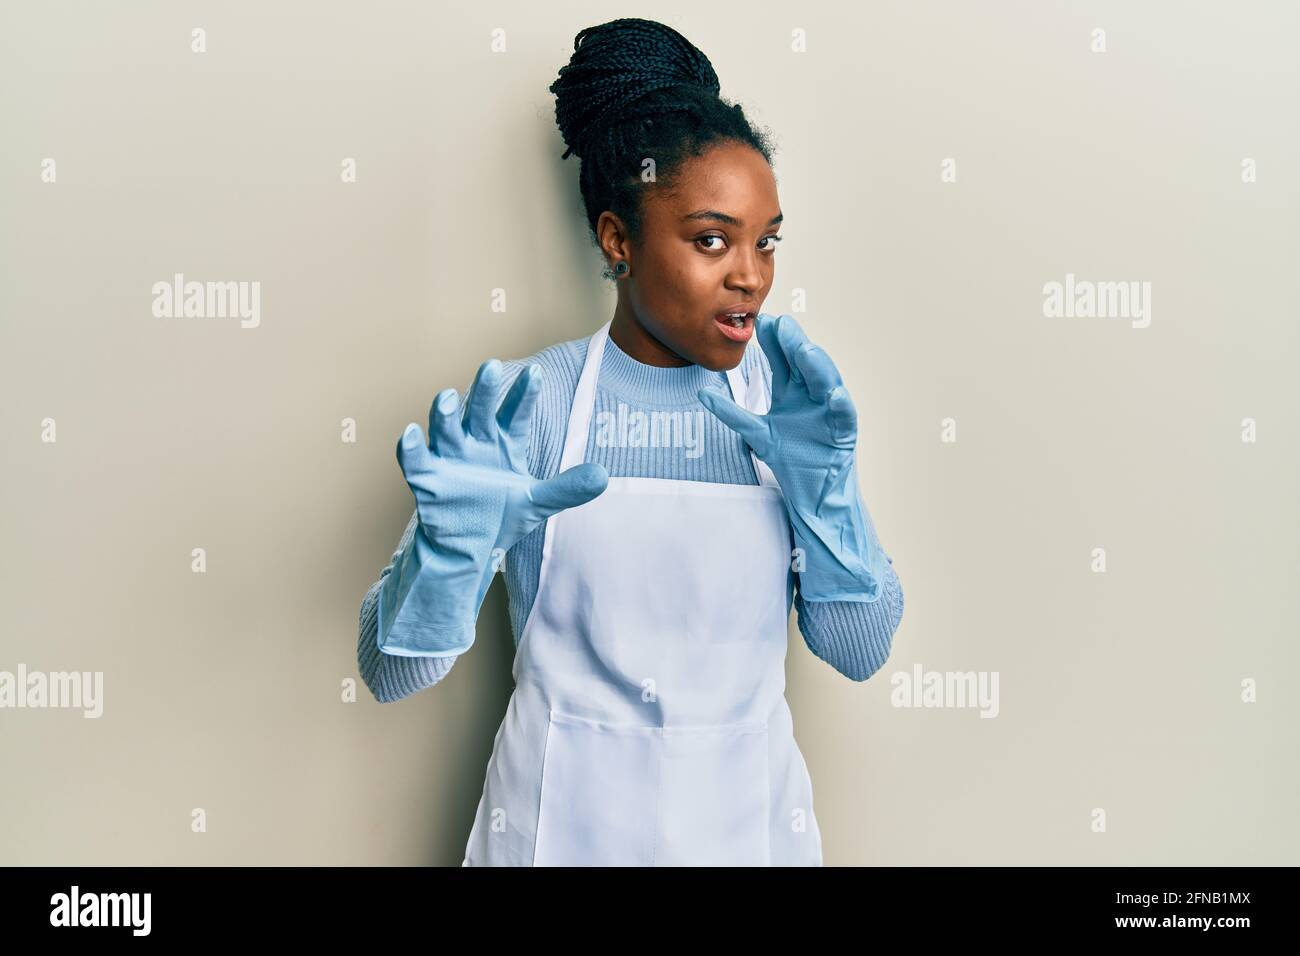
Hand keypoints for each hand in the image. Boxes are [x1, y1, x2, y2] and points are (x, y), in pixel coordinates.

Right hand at [392, 359, 608, 647]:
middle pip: (479, 411)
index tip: (536, 372)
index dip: (524, 393)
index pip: (515, 412)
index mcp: (503, 442)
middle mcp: (475, 442)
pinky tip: (409, 433)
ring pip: (446, 429)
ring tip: (448, 397)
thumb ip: (567, 488)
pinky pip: (416, 461)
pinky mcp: (428, 480)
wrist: (470, 549)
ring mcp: (449, 459)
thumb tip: (604, 476)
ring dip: (446, 414)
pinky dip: (410, 448)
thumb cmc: (502, 516)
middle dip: (484, 389)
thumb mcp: (538, 502)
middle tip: (491, 365)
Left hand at [697, 313, 886, 601]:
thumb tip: (703, 394)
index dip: (775, 342)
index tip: (761, 323)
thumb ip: (733, 413)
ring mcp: (829, 412)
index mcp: (795, 392)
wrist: (812, 496)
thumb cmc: (792, 461)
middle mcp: (814, 396)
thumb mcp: (757, 433)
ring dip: (817, 365)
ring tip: (805, 349)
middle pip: (804, 363)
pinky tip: (833, 394)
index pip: (785, 359)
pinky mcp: (842, 434)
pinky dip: (839, 405)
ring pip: (826, 382)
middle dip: (793, 344)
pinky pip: (844, 416)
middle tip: (780, 324)